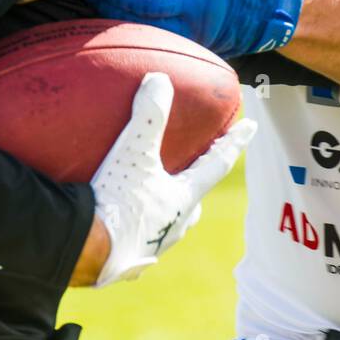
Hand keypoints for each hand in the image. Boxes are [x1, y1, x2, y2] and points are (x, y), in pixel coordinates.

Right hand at [84, 73, 253, 287]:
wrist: (87, 252)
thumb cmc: (118, 202)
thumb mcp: (133, 153)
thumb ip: (148, 114)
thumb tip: (159, 79)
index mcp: (184, 198)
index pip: (218, 163)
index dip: (234, 141)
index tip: (252, 126)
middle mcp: (176, 224)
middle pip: (194, 197)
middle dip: (197, 180)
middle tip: (196, 166)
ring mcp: (154, 244)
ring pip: (170, 220)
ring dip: (167, 204)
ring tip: (153, 192)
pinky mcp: (129, 259)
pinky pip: (140, 237)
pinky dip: (137, 223)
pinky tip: (122, 220)